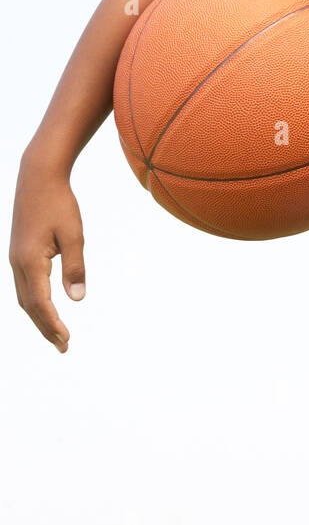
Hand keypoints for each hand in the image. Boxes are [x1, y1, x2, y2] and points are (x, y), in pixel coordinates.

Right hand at [8, 156, 86, 351]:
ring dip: (39, 316)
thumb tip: (77, 298)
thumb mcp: (74, 235)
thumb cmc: (59, 203)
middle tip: (63, 347)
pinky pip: (24, 284)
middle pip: (29, 306)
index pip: (41, 303)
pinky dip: (34, 301)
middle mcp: (18, 263)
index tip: (66, 340)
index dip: (53, 324)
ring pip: (24, 297)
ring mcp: (15, 257)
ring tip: (56, 333)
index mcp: (31, 261)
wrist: (38, 177)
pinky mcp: (18, 252)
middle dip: (45, 328)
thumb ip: (75, 267)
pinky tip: (45, 306)